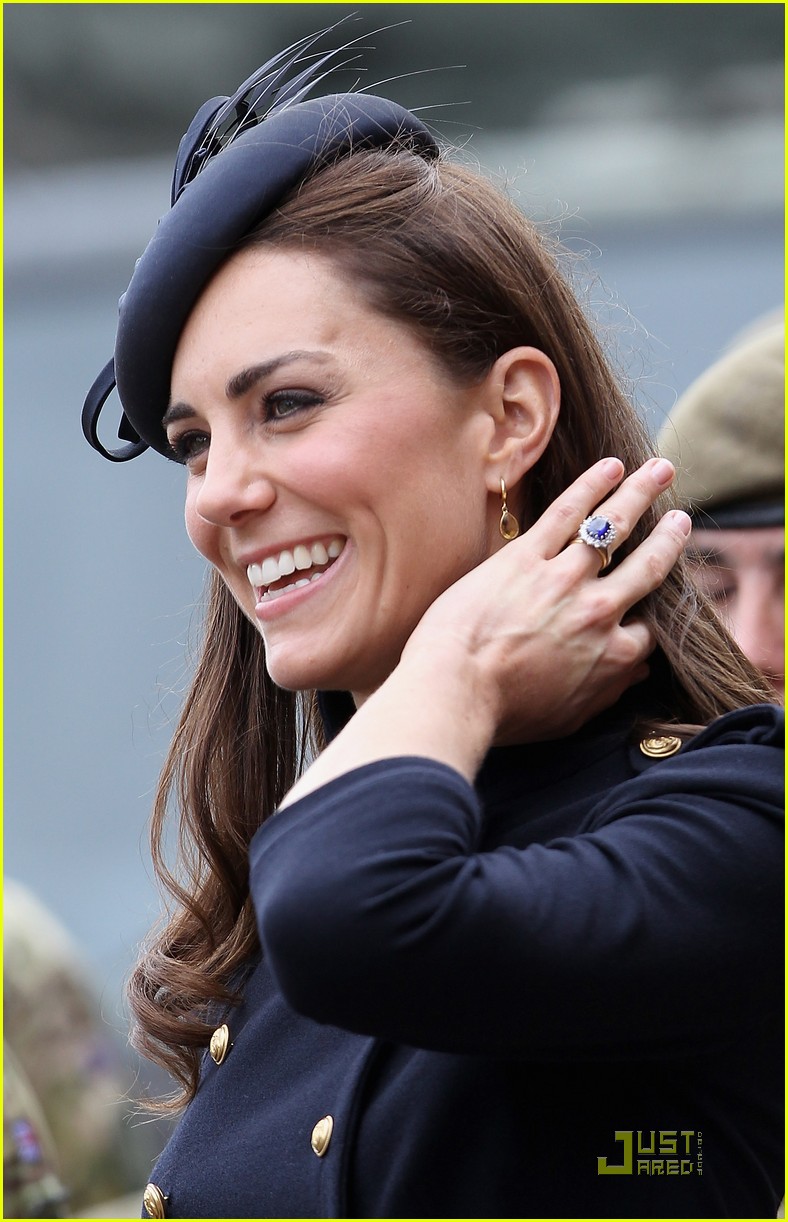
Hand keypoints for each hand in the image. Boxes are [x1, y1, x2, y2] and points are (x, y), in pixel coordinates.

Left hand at [400, 456, 690, 744]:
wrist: (455, 690)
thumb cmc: (503, 714)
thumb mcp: (567, 717)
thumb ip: (607, 693)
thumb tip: (638, 674)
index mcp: (612, 656)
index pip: (648, 630)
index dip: (653, 616)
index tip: (654, 600)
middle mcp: (599, 612)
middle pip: (647, 567)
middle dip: (669, 540)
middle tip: (681, 520)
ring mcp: (564, 579)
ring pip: (614, 527)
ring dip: (641, 494)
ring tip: (662, 471)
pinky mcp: (526, 556)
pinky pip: (567, 512)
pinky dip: (592, 486)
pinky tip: (611, 467)